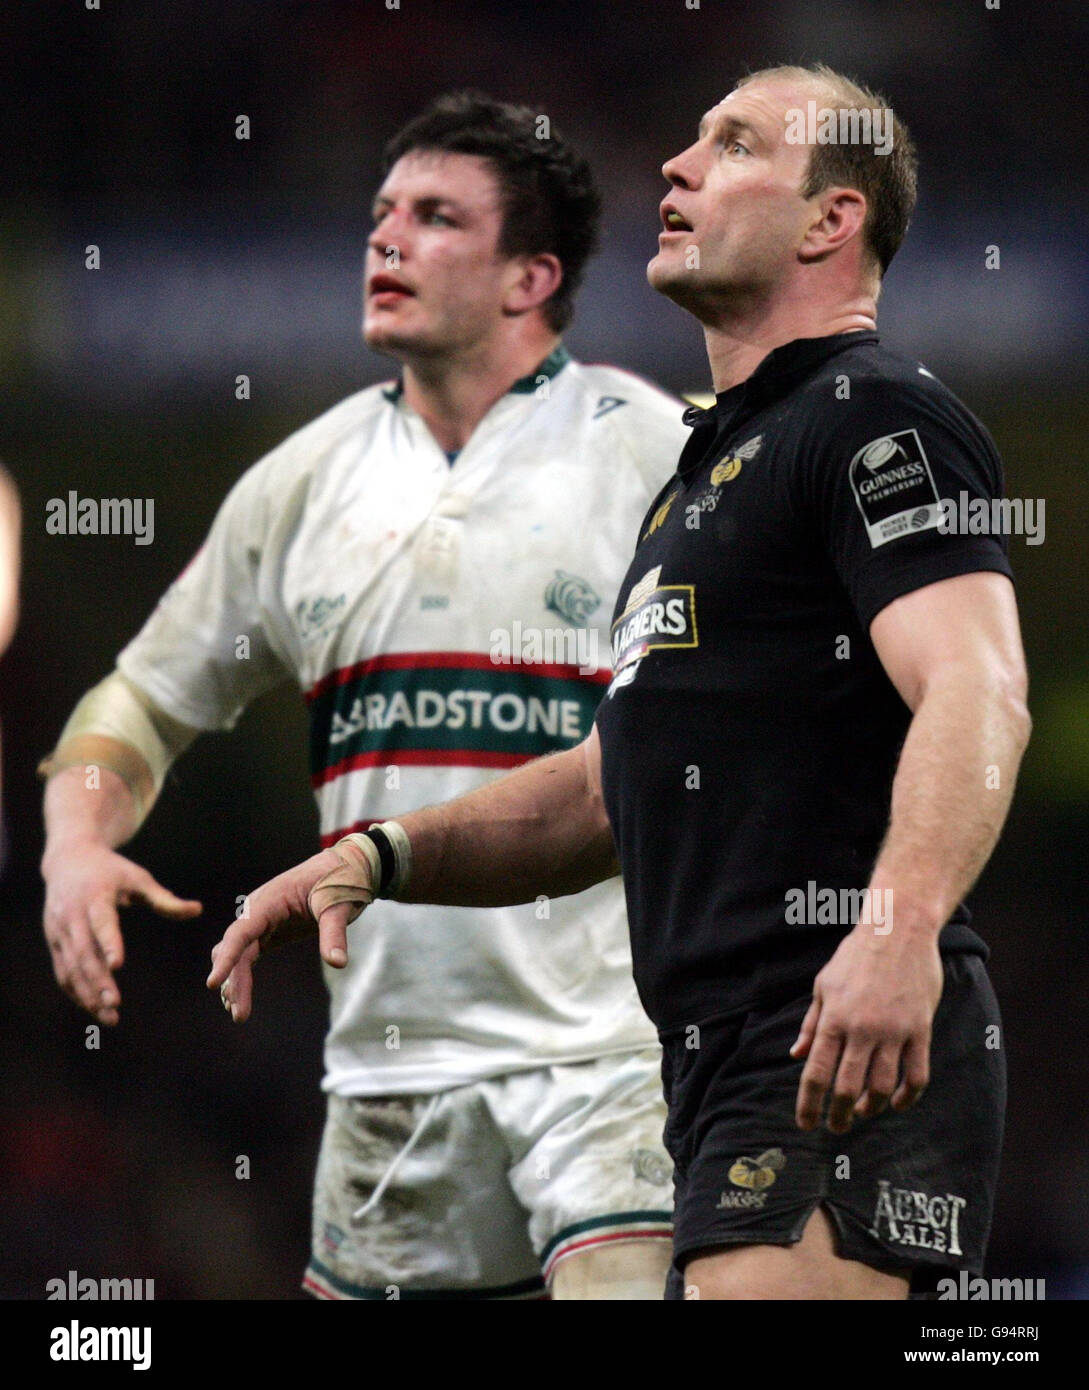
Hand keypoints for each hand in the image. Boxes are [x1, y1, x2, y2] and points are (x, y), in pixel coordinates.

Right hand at [42, 843, 201, 1024]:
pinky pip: (63, 971)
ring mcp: (59, 930)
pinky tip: (94, 1009)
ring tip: (110, 1017)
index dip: (108, 943)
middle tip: (115, 1005)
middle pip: (82, 952)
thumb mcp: (138, 879)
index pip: (101, 922)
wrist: (69, 859)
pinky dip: (77, 992)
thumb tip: (198, 910)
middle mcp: (72, 915)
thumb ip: (165, 899)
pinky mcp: (54, 941)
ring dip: (87, 994)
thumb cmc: (111, 871)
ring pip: (70, 967)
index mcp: (94, 896)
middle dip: (97, 980)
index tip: (118, 965)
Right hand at [206, 840, 375, 1017]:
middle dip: (233, 980)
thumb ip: (335, 933)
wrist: (348, 866)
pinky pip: (248, 954)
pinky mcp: (270, 930)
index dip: (227, 958)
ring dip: (234, 981)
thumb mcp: (339, 904)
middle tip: (239, 1014)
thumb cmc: (342, 880)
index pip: (241, 932)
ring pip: (238, 953)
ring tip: (238, 1013)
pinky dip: (241, 975)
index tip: (211, 983)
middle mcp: (259, 909)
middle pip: (236, 948)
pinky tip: (237, 998)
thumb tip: (338, 963)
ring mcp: (262, 920)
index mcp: (271, 899)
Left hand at [789, 923, 943, 1132]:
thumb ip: (812, 1025)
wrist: (897, 929)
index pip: (817, 1072)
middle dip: (840, 1115)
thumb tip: (796, 1056)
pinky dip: (908, 1096)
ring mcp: (894, 1031)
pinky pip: (917, 1074)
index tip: (806, 1125)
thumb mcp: (823, 985)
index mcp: (834, 1018)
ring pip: (883, 1086)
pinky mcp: (920, 1029)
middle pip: (848, 1087)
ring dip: (872, 1107)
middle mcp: (862, 1029)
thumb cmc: (856, 956)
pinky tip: (898, 1102)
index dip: (809, 1104)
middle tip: (837, 1127)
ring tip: (864, 1111)